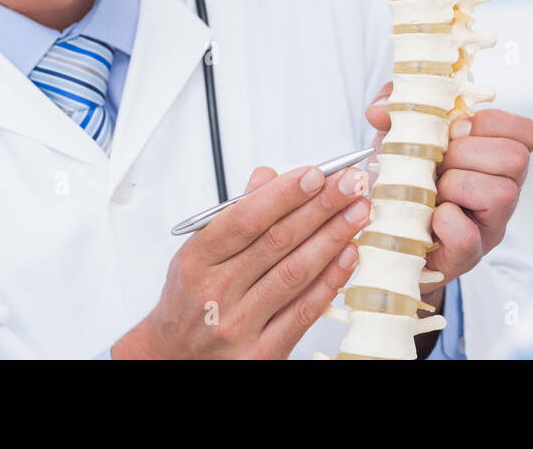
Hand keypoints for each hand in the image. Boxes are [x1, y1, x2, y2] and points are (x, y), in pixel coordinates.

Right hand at [111, 163, 370, 358]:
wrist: (174, 359)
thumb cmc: (190, 302)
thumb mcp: (197, 254)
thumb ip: (234, 215)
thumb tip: (269, 177)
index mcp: (196, 261)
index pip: (244, 219)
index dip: (284, 194)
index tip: (316, 174)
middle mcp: (216, 293)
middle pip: (277, 241)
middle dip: (321, 207)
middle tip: (351, 184)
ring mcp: (239, 326)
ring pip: (295, 273)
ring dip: (333, 237)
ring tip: (358, 212)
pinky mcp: (262, 353)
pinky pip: (304, 311)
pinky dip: (330, 280)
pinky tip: (348, 255)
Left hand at [365, 82, 532, 295]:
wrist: (389, 232)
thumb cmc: (404, 179)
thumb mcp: (399, 134)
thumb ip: (393, 109)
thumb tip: (380, 111)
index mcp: (496, 156)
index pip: (526, 132)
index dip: (491, 123)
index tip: (456, 130)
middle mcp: (505, 189)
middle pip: (516, 158)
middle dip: (467, 152)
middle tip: (438, 163)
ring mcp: (491, 225)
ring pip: (501, 193)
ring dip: (456, 185)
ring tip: (434, 191)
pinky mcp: (469, 255)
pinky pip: (468, 236)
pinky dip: (444, 222)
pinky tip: (430, 217)